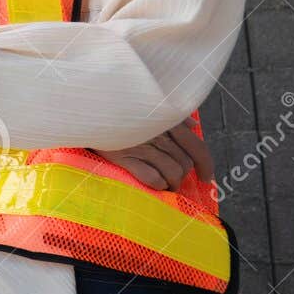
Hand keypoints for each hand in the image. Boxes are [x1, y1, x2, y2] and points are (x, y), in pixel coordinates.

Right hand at [96, 117, 213, 189]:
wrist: (87, 108)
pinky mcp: (124, 157)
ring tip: (166, 185)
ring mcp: (141, 146)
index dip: (206, 165)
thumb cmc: (120, 110)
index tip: (206, 178)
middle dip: (183, 176)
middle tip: (176, 181)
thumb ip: (174, 118)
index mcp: (167, 122)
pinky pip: (151, 177)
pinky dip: (158, 185)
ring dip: (172, 183)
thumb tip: (194, 127)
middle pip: (184, 163)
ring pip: (171, 172)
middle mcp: (158, 134)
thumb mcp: (151, 108)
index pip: (197, 147)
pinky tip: (155, 185)